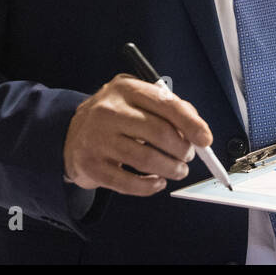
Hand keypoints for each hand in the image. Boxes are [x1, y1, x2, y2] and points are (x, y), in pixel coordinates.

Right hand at [64, 74, 212, 196]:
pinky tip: (156, 182)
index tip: (205, 140)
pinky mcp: (91, 165)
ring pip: (147, 159)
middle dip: (182, 149)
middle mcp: (109, 110)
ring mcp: (98, 138)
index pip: (166, 104)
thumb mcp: (135, 99)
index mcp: (125, 88)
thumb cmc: (114, 116)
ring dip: (171, 169)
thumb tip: (197, 129)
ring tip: (177, 170)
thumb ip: (167, 108)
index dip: (191, 123)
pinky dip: (150, 186)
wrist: (70, 134)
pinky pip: (129, 183)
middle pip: (159, 132)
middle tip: (188, 157)